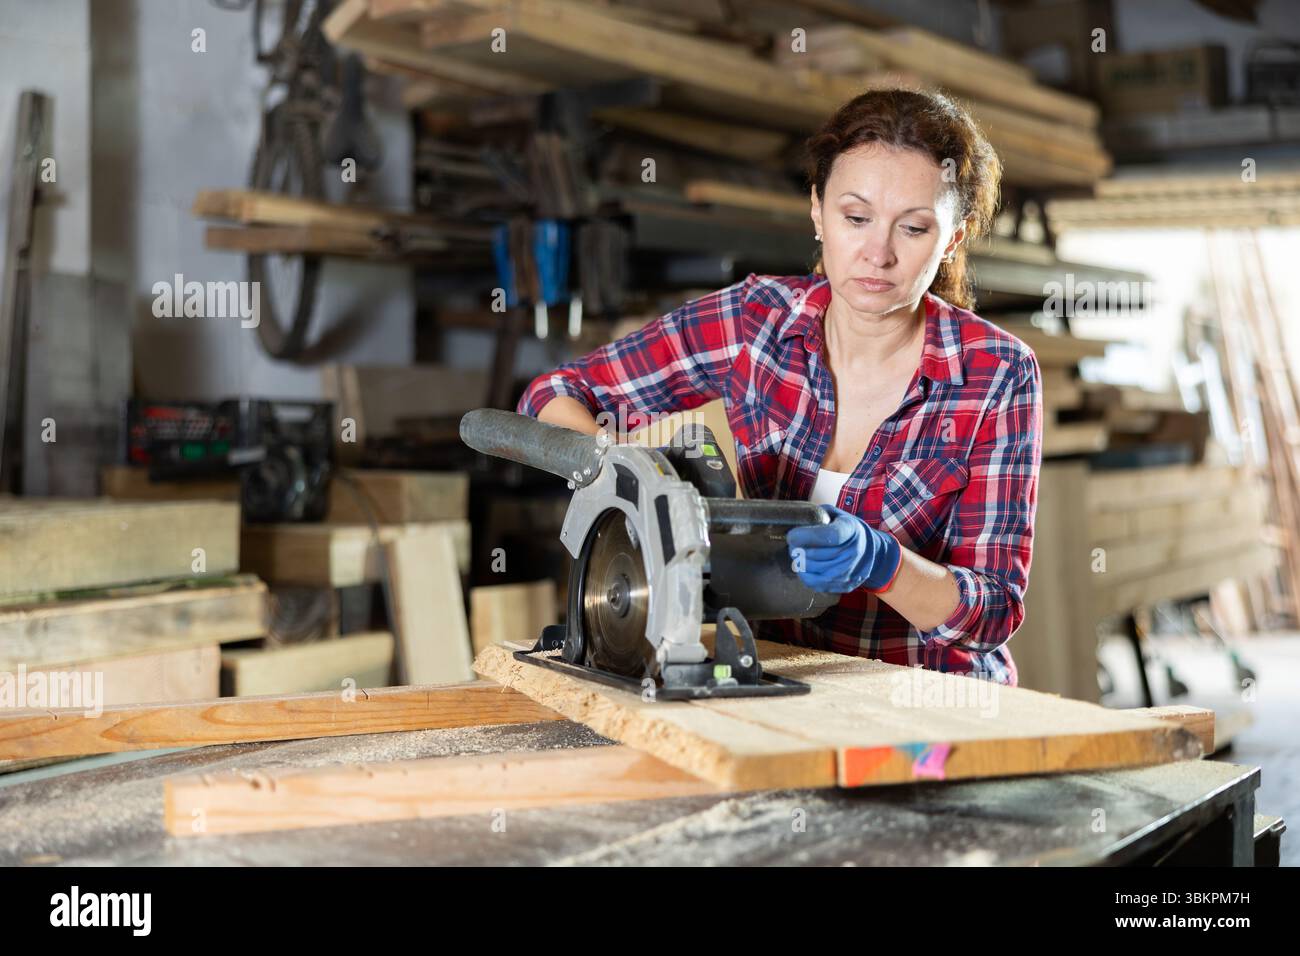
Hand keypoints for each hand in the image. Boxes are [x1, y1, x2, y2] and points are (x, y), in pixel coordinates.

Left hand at [786, 505, 901, 593]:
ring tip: (797, 554)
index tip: (791, 535)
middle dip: (797, 549)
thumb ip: (818, 515)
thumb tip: (797, 519)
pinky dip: (804, 575)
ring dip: (799, 562)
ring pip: (814, 571)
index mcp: (851, 530)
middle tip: (792, 544)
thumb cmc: (846, 530)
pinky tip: (804, 566)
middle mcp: (853, 552)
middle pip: (817, 555)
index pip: (829, 536)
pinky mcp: (844, 585)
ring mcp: (849, 571)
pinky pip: (815, 583)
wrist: (869, 551)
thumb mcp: (836, 515)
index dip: (807, 536)